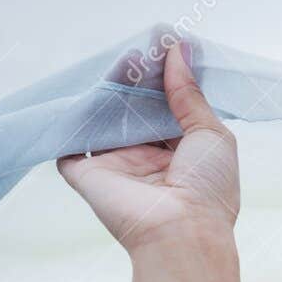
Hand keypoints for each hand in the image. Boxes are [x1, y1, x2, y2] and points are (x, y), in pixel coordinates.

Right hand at [57, 39, 238, 254]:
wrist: (181, 232)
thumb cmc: (208, 189)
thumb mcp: (211, 134)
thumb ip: (190, 95)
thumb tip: (179, 52)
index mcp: (180, 152)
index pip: (165, 108)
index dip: (163, 81)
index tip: (162, 49)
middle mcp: (147, 158)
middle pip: (132, 110)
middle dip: (134, 81)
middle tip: (137, 51)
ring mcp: (115, 165)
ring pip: (102, 119)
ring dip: (106, 92)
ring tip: (116, 62)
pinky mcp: (86, 173)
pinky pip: (70, 139)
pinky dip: (69, 117)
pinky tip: (80, 87)